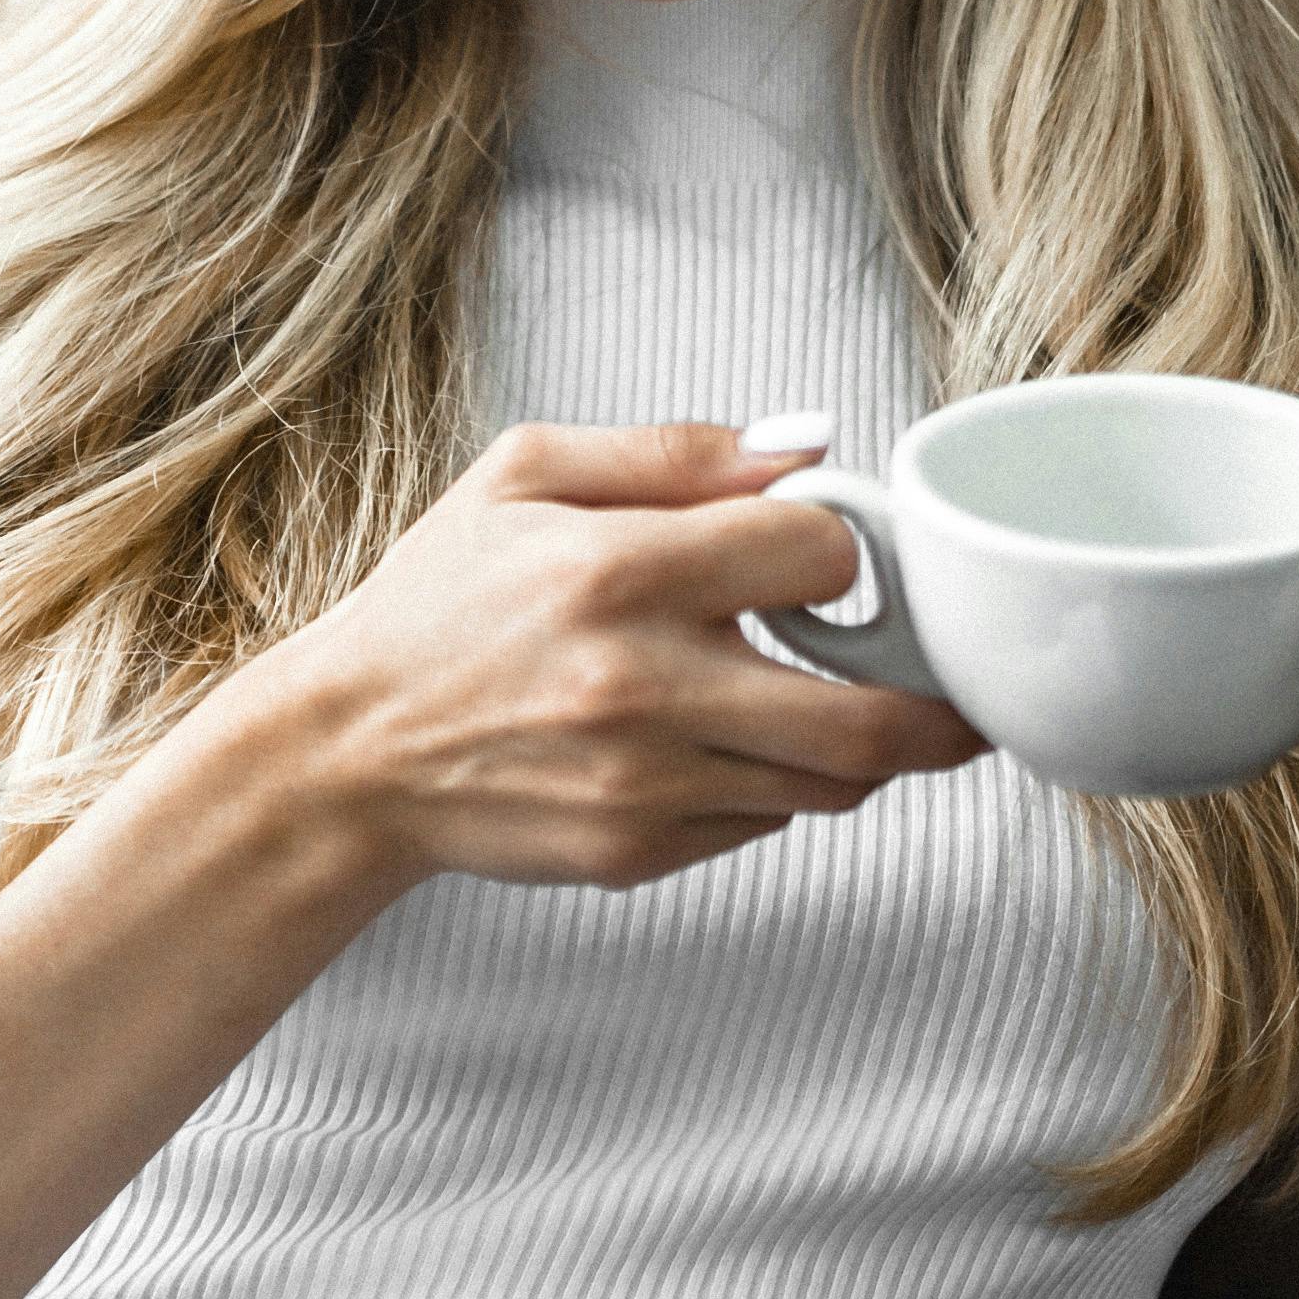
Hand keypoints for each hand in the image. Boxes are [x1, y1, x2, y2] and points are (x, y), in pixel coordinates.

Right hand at [229, 420, 990, 889]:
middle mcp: (641, 685)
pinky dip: (770, 785)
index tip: (828, 552)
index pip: (823, 558)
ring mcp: (645, 783)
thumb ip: (678, 452)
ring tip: (831, 700)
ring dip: (858, 745)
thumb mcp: (526, 475)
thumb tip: (810, 446)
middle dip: (934, 703)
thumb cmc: (439, 604)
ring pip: (829, 784)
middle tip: (949, 683)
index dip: (843, 548)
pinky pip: (762, 824)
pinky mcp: (638, 852)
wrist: (349, 750)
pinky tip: (721, 743)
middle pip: (868, 720)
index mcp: (619, 570)